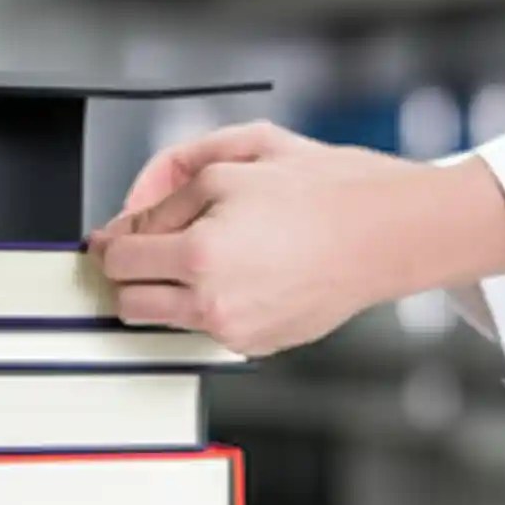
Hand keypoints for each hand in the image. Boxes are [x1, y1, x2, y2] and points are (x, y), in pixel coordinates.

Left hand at [89, 122, 504, 356]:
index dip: (116, 239)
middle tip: (156, 246)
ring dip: (166, 292)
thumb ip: (168, 184)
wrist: (388, 232)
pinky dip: (208, 305)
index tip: (121, 234)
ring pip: (164, 320)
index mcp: (199, 253)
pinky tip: (243, 274)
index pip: (118, 259)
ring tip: (204, 257)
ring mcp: (236, 332)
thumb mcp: (234, 158)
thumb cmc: (325, 189)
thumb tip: (130, 216)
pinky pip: (207, 328)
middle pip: (128, 302)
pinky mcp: (258, 346)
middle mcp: (213, 304)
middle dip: (134, 272)